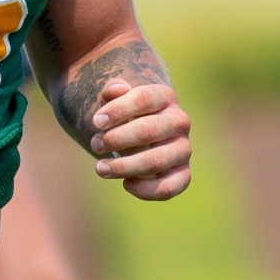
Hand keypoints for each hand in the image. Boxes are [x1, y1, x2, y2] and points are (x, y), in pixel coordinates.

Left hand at [88, 79, 190, 199]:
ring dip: (124, 166)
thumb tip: (115, 89)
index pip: (143, 98)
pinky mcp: (183, 173)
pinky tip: (126, 185)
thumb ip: (114, 92)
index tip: (96, 122)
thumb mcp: (116, 100)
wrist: (140, 134)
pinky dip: (147, 190)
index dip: (118, 110)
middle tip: (95, 145)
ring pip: (157, 160)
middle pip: (148, 130)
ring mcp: (183, 148)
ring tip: (100, 168)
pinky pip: (171, 186)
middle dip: (117, 139)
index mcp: (164, 97)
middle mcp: (179, 121)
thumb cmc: (125, 115)